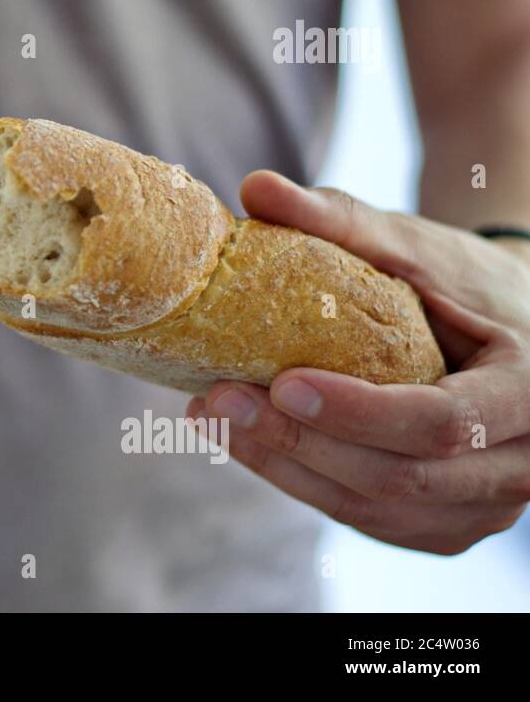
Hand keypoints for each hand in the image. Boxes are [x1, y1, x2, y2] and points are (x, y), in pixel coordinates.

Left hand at [188, 172, 529, 554]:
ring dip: (285, 469)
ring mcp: (481, 505)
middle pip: (400, 477)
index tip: (281, 384)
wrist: (504, 326)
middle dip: (299, 444)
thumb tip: (255, 187)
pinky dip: (301, 482)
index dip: (359, 413)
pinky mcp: (442, 522)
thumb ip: (339, 221)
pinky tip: (245, 442)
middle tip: (215, 402)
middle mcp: (518, 464)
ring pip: (376, 510)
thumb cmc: (459, 280)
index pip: (442, 424)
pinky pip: (367, 518)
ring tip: (210, 419)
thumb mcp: (411, 244)